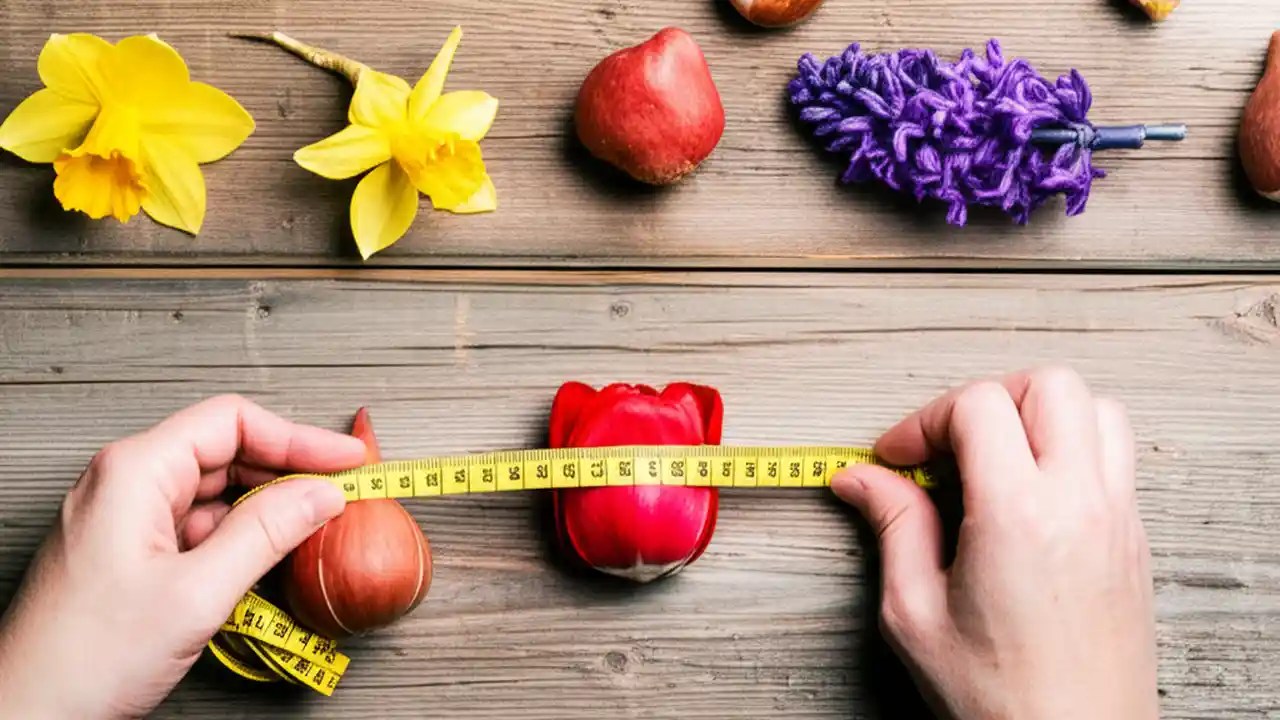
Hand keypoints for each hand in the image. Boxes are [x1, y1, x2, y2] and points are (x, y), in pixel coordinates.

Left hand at [0, 395, 365, 718]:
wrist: (26, 717)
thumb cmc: (81, 661)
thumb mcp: (196, 593)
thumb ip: (266, 534)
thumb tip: (319, 495)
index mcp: (134, 473)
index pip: (233, 422)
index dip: (298, 438)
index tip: (345, 461)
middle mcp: (125, 486)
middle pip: (226, 452)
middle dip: (287, 472)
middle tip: (340, 493)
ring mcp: (125, 520)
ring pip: (214, 492)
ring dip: (266, 507)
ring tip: (312, 528)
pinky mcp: (130, 554)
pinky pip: (196, 526)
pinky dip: (239, 535)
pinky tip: (268, 557)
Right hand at [832, 366, 1157, 719]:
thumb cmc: (1002, 700)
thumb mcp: (916, 613)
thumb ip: (893, 528)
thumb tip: (863, 480)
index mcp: (1019, 516)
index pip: (979, 406)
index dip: (924, 420)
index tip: (898, 458)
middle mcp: (1080, 504)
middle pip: (1048, 385)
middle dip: (986, 399)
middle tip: (946, 446)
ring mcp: (1118, 518)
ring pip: (1094, 408)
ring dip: (1038, 415)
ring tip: (993, 460)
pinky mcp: (1134, 540)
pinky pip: (1114, 455)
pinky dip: (1070, 449)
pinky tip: (1028, 493)